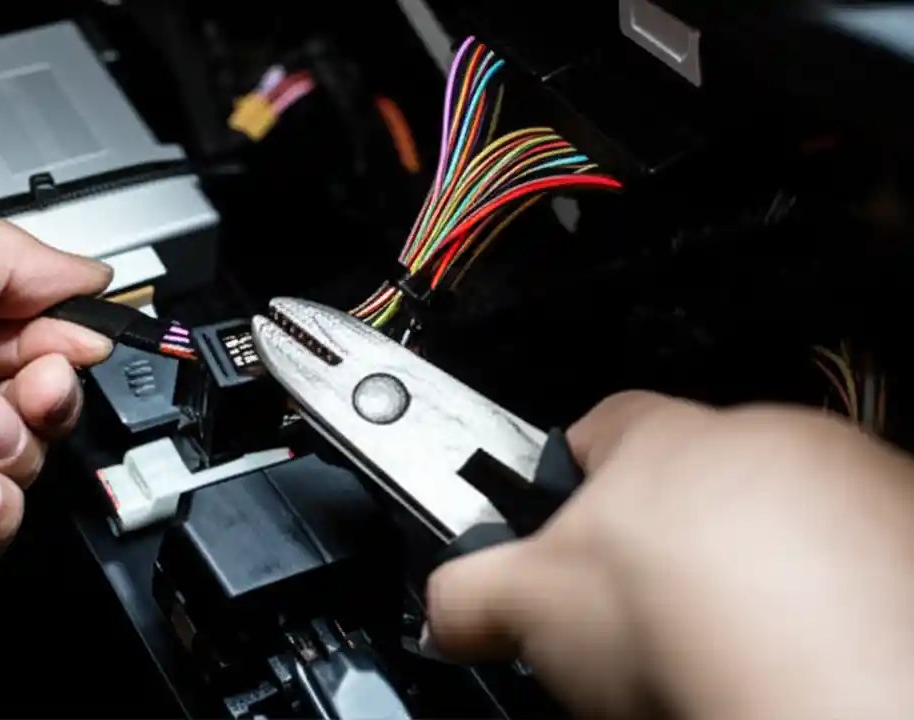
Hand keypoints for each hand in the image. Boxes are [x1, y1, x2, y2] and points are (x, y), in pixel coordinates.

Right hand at [426, 391, 913, 719]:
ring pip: (774, 515)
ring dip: (747, 562)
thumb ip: (468, 587)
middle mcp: (759, 439)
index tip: (560, 530)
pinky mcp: (905, 536)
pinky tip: (790, 651)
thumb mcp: (529, 603)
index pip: (590, 429)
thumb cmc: (697, 622)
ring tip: (721, 638)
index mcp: (658, 438)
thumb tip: (445, 608)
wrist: (836, 679)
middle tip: (638, 608)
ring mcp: (844, 485)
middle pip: (686, 474)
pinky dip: (823, 596)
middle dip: (659, 533)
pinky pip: (850, 556)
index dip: (563, 482)